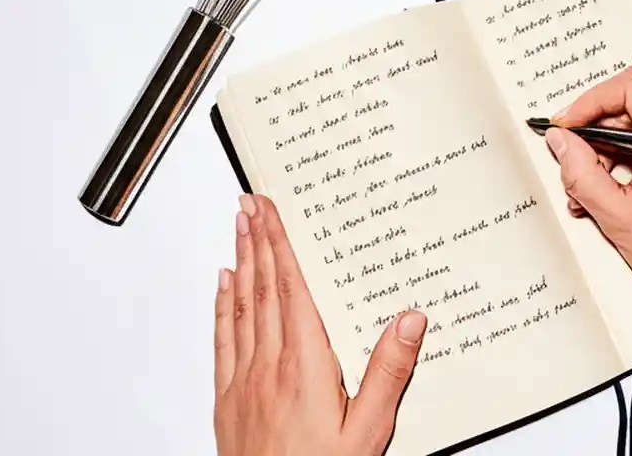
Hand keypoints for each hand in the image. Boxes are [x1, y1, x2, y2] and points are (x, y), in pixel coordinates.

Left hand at [214, 194, 427, 455]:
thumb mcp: (368, 429)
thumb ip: (388, 372)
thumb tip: (409, 321)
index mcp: (305, 366)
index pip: (291, 289)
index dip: (281, 245)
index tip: (272, 211)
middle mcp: (268, 366)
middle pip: (262, 288)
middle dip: (258, 240)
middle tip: (251, 202)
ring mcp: (244, 381)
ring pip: (240, 306)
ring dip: (240, 262)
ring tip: (239, 227)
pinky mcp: (228, 400)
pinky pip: (223, 339)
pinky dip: (222, 306)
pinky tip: (222, 285)